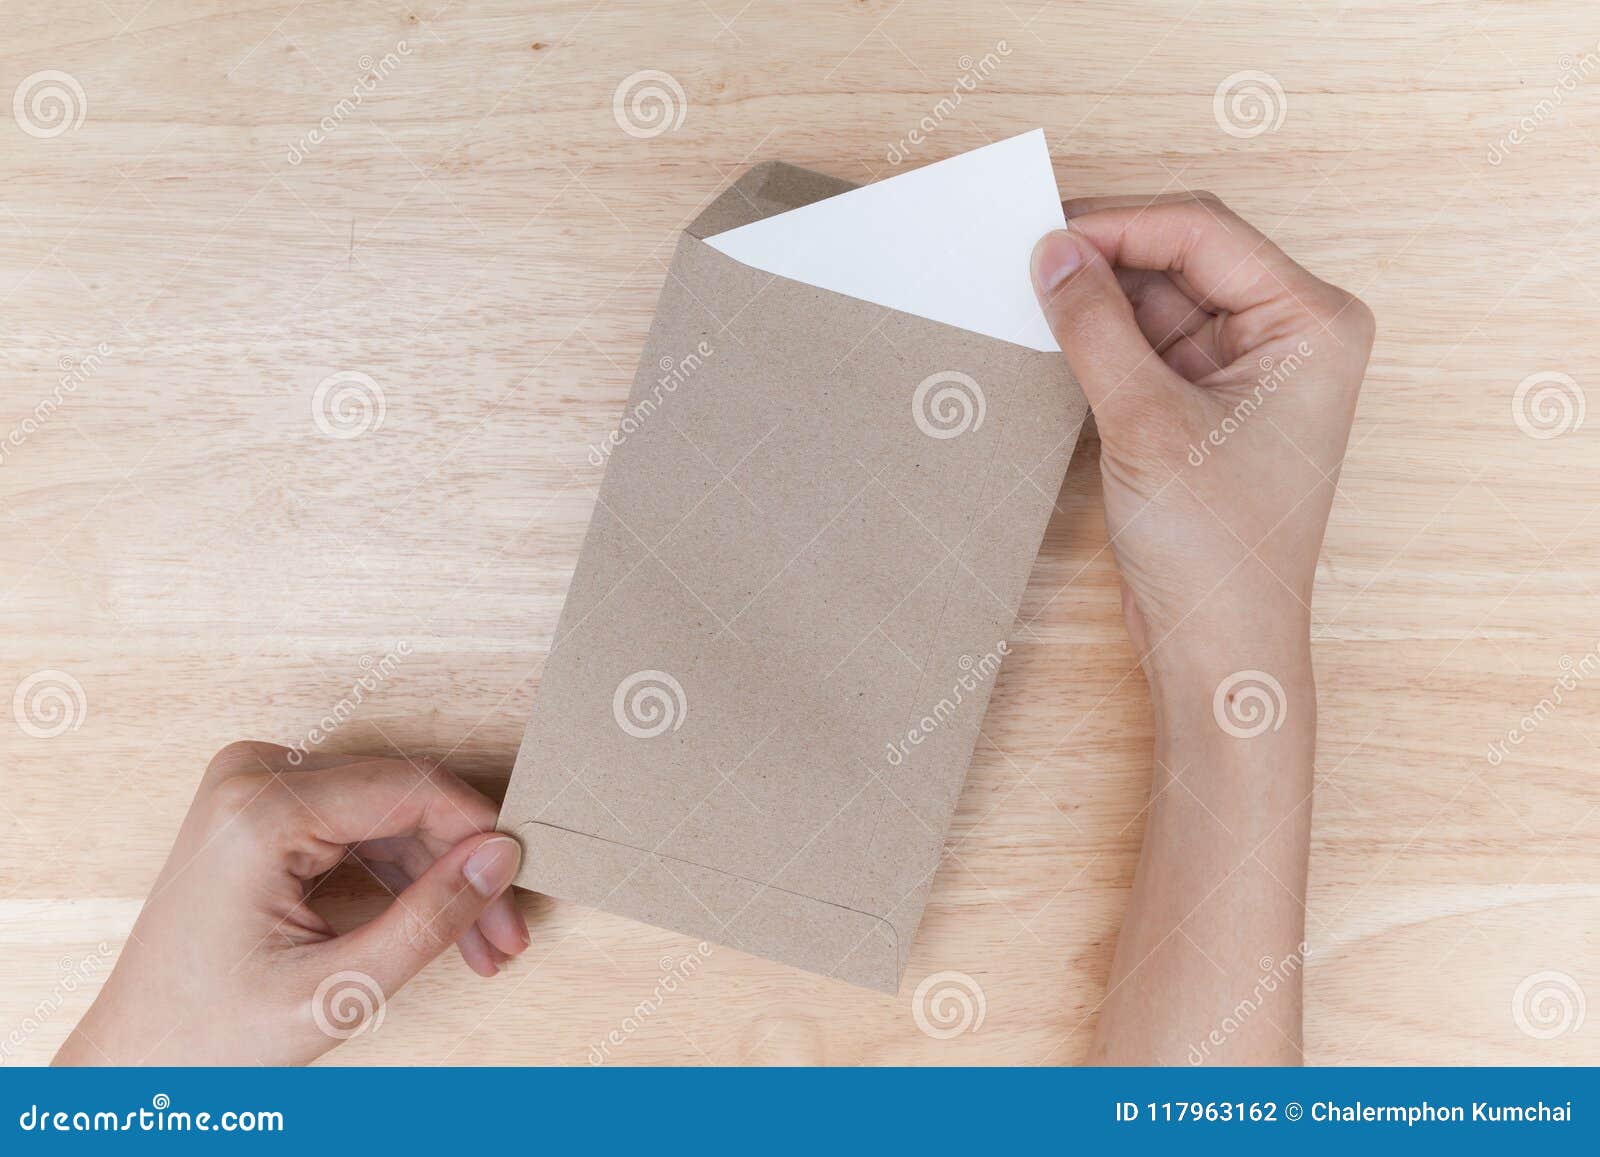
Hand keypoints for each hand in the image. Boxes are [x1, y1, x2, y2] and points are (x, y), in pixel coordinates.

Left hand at [54, 742, 528, 1065]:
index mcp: (260, 811)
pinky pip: (360, 825)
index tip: (518, 887)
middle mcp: (253, 778)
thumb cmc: (209, 1035)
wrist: (136, 1061)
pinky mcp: (264, 810)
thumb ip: (430, 918)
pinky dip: (402, 875)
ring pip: (390, 815)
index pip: (410, 789)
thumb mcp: (338, 990)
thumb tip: (501, 856)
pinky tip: (440, 923)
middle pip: (403, 801)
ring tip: (482, 944)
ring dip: (440, 876)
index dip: (479, 834)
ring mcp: (255, 789)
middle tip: (505, 936)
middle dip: (463, 867)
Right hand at [1030, 194, 1373, 1063]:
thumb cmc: (1216, 551)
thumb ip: (1095, 326)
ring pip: (1155, 298)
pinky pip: (1143, 343)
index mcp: (1310, 322)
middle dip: (1102, 256)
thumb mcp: (1146, 422)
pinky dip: (1097, 338)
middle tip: (1021, 256)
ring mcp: (1243, 370)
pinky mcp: (1202, 404)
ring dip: (1093, 298)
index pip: (1203, 233)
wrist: (1219, 648)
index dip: (1117, 223)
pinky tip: (1049, 335)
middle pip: (1179, 257)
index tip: (1042, 232)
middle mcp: (1286, 334)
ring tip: (1024, 298)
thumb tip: (1052, 253)